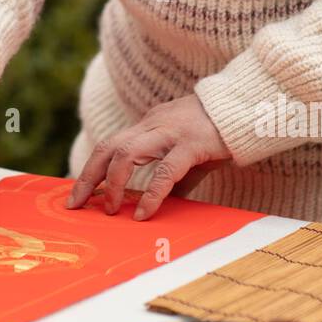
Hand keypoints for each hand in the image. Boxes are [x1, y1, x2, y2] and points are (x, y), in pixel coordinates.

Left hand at [66, 93, 232, 220]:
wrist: (246, 108)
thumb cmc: (218, 132)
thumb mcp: (188, 152)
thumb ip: (174, 176)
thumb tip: (163, 203)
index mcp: (149, 125)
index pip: (111, 145)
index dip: (92, 169)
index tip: (79, 194)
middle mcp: (152, 125)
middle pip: (108, 147)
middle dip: (88, 176)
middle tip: (75, 204)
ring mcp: (169, 132)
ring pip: (126, 154)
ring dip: (113, 184)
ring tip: (110, 210)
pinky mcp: (190, 144)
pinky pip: (164, 170)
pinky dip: (151, 194)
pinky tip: (145, 213)